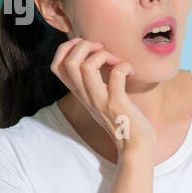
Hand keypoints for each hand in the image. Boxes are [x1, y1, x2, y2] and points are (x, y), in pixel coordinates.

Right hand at [50, 39, 155, 155]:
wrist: (135, 147)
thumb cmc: (123, 120)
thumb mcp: (100, 100)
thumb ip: (94, 83)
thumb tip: (96, 58)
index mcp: (80, 93)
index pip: (56, 66)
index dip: (66, 48)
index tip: (87, 46)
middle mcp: (86, 96)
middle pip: (68, 62)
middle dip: (84, 45)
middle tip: (103, 49)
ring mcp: (100, 101)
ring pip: (86, 67)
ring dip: (103, 55)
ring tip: (116, 60)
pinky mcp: (118, 104)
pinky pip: (116, 75)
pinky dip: (124, 66)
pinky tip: (131, 72)